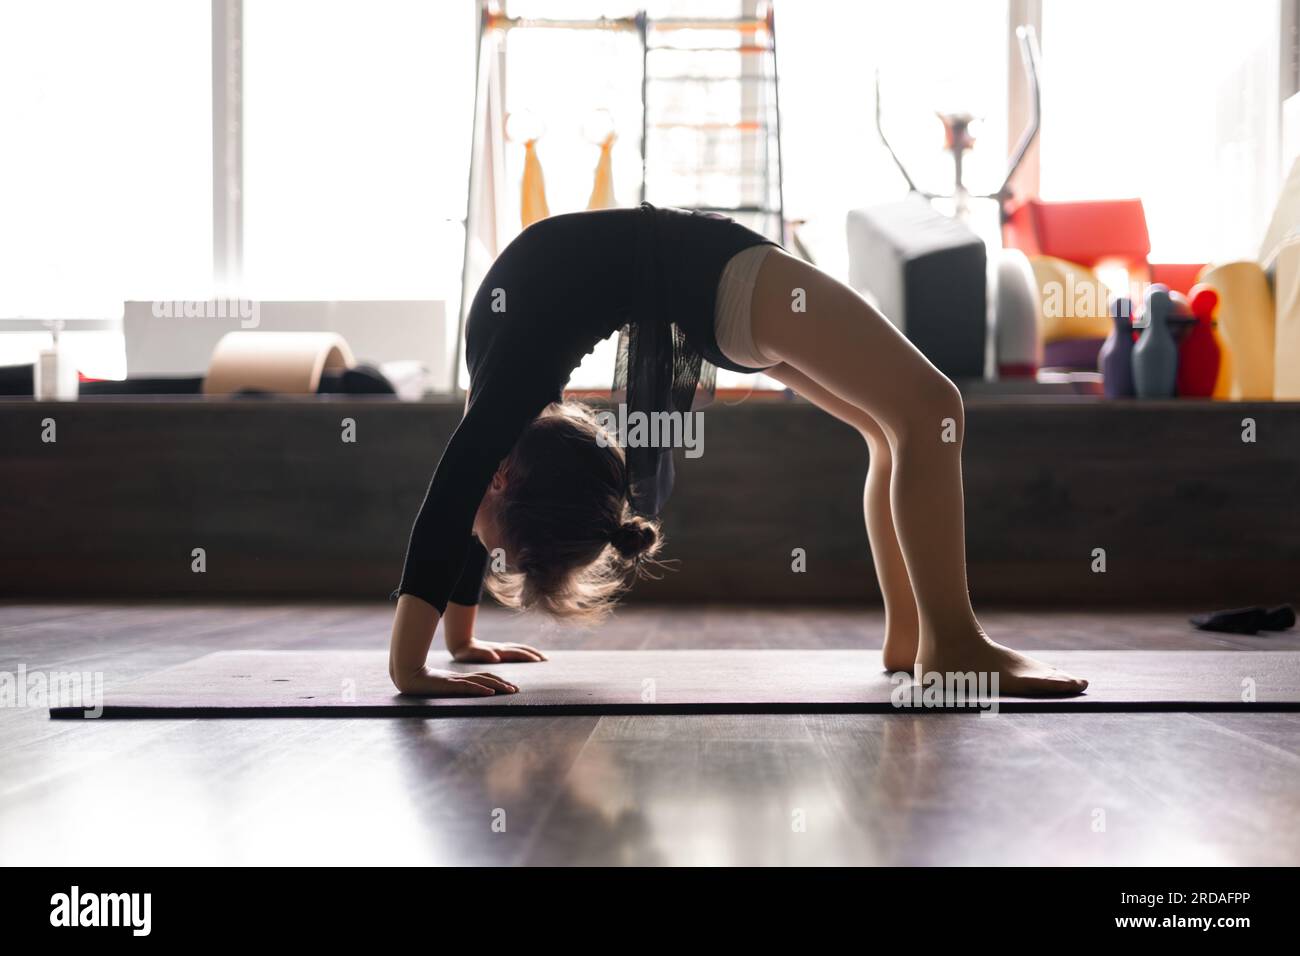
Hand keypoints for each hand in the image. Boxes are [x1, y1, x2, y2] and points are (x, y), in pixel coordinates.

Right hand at [391, 665, 518, 696]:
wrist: (408, 676)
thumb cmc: (424, 682)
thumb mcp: (444, 687)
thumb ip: (454, 688)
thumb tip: (465, 693)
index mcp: (461, 678)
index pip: (484, 677)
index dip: (499, 681)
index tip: (511, 687)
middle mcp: (461, 677)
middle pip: (487, 678)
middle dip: (503, 684)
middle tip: (517, 690)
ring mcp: (456, 680)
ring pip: (481, 682)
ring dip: (497, 686)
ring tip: (510, 691)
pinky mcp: (449, 685)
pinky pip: (468, 687)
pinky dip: (480, 689)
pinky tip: (489, 692)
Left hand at [451, 639, 547, 663]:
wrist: (460, 643)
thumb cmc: (466, 652)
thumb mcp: (473, 654)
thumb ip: (484, 654)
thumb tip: (497, 657)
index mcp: (499, 650)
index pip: (518, 653)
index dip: (529, 657)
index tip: (540, 661)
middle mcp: (502, 648)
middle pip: (522, 649)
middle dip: (534, 654)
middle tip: (546, 660)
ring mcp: (501, 648)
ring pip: (520, 648)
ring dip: (531, 652)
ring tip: (541, 658)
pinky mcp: (499, 650)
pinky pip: (516, 650)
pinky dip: (524, 652)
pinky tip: (526, 656)